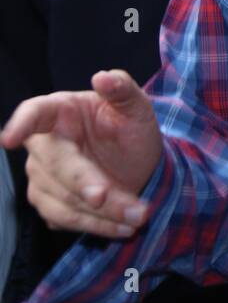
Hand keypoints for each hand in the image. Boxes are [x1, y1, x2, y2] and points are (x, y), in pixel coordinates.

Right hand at [0, 69, 162, 238]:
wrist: (139, 164)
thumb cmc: (130, 128)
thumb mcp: (136, 106)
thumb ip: (122, 89)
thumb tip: (103, 77)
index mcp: (60, 110)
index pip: (34, 113)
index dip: (21, 124)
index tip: (9, 139)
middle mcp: (45, 144)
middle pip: (56, 167)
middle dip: (89, 185)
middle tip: (122, 200)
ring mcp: (42, 176)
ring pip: (62, 200)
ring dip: (102, 213)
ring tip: (138, 214)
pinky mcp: (49, 204)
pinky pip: (65, 219)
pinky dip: (96, 225)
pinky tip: (123, 224)